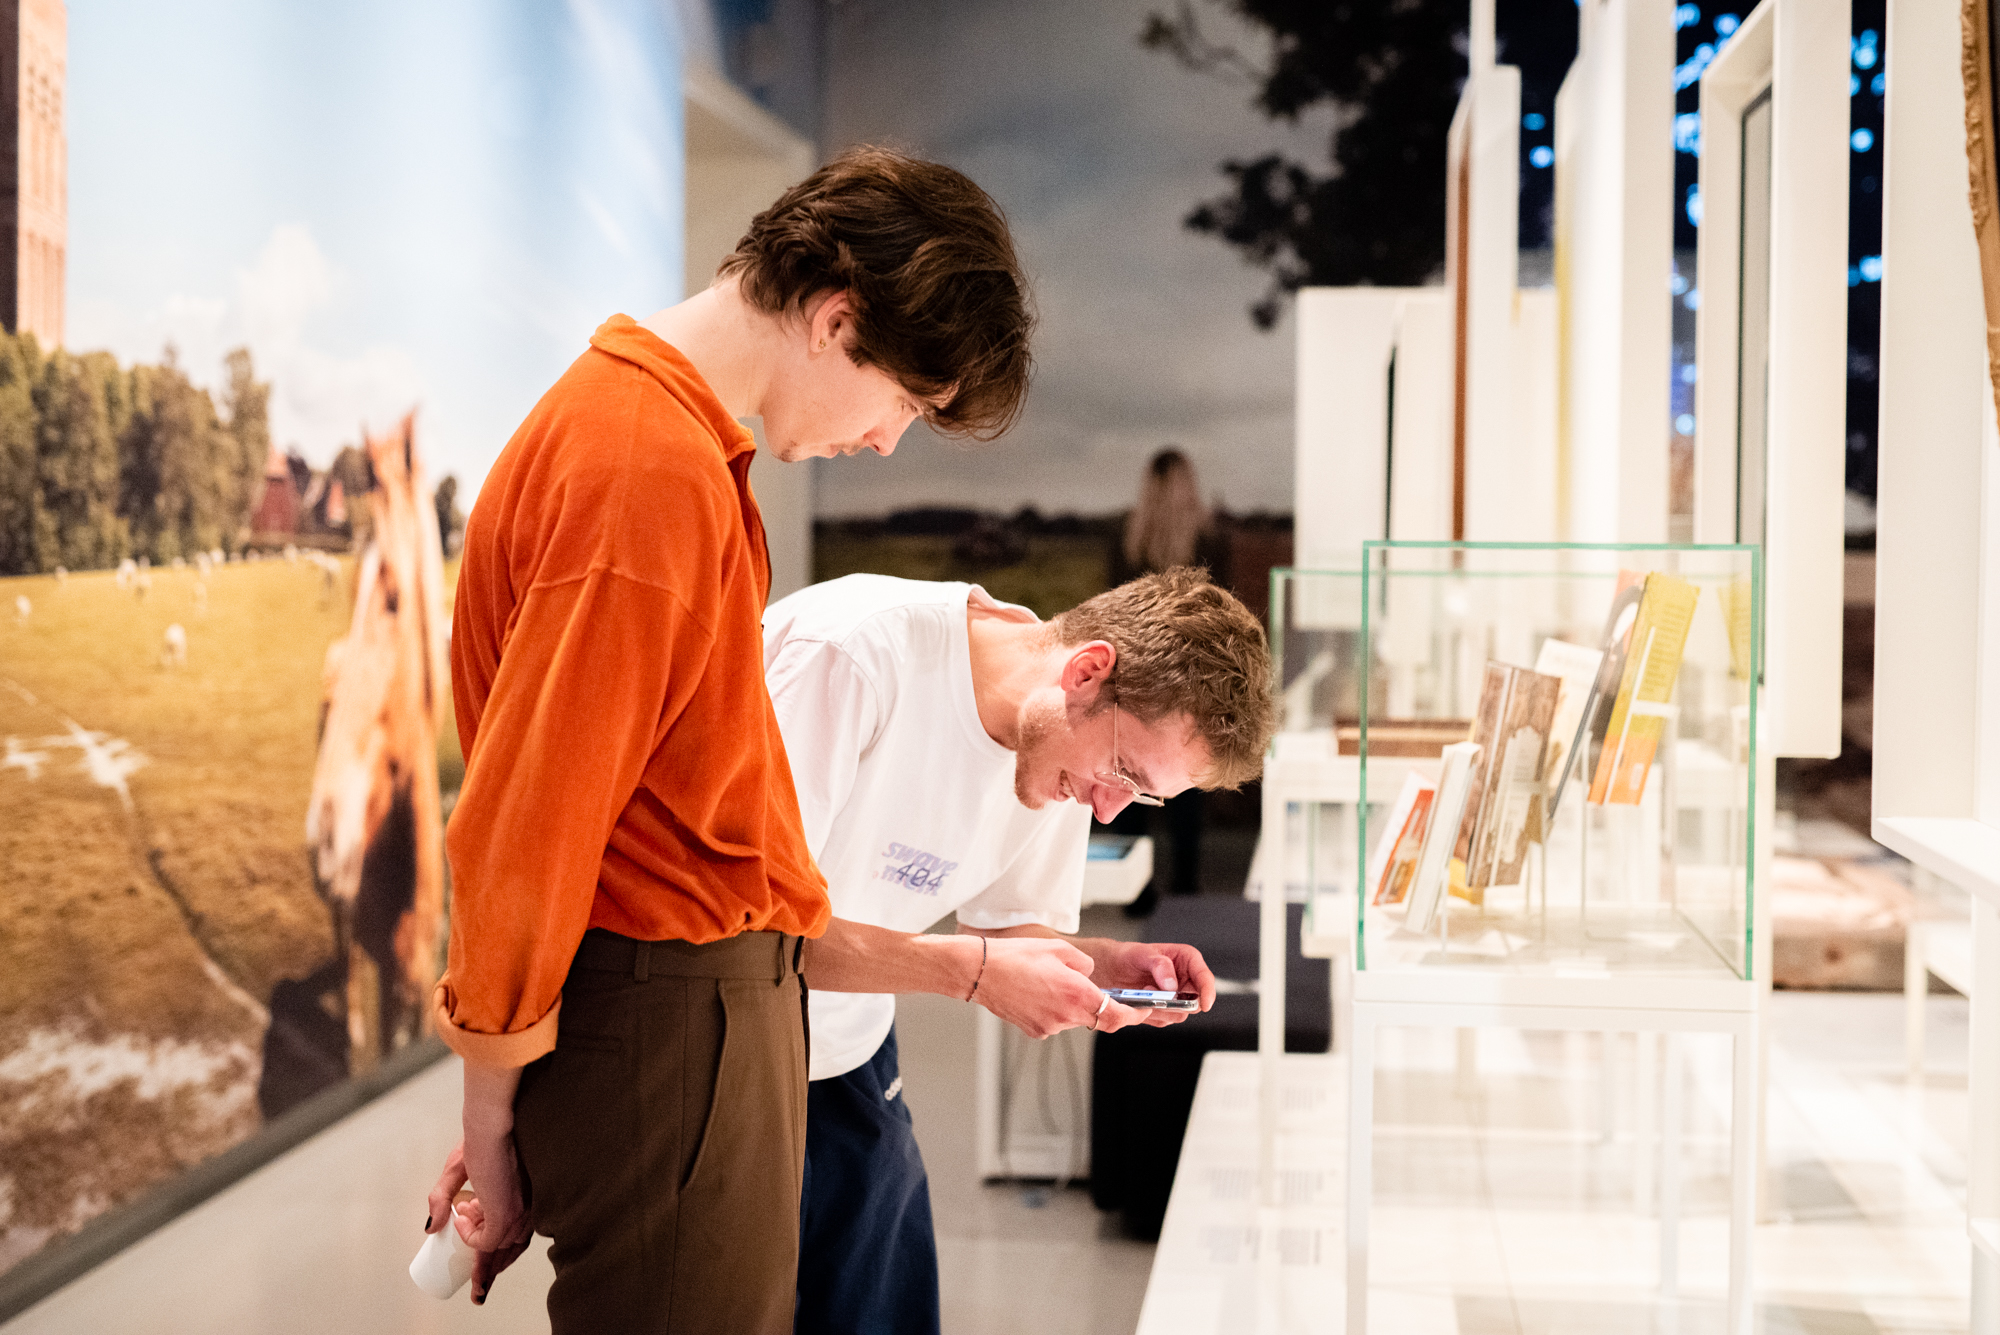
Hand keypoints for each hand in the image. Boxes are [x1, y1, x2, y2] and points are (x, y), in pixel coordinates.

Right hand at [425, 1065, 531, 1303]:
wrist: (489, 1124)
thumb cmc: (478, 1139)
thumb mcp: (454, 1172)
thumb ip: (441, 1200)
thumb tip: (430, 1228)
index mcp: (519, 1200)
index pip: (515, 1238)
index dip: (499, 1258)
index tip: (485, 1277)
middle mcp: (524, 1209)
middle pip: (509, 1251)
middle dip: (491, 1273)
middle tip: (479, 1291)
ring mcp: (517, 1212)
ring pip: (498, 1251)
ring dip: (482, 1262)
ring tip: (474, 1278)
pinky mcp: (507, 1214)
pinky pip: (485, 1242)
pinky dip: (470, 1237)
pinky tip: (459, 1217)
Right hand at [976, 936, 1144, 1037]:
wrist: (979, 971)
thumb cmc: (1015, 957)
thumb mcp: (1060, 949)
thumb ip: (1085, 964)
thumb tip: (1089, 975)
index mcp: (1077, 995)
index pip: (1118, 1016)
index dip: (1135, 1014)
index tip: (1144, 1009)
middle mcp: (1065, 1016)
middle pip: (1098, 1019)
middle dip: (1102, 1006)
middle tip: (1100, 991)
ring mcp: (1049, 1027)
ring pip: (1075, 1020)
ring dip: (1075, 1006)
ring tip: (1055, 982)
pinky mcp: (1035, 1031)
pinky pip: (1056, 1022)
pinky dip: (1056, 1010)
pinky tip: (1041, 992)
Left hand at [1092, 940, 1216, 1028]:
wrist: (1112, 970)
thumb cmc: (1130, 956)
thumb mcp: (1142, 953)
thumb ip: (1160, 965)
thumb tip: (1172, 985)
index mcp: (1187, 960)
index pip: (1205, 978)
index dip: (1208, 992)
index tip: (1206, 1004)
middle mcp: (1186, 980)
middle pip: (1196, 1001)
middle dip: (1178, 1001)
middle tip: (1157, 993)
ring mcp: (1177, 998)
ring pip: (1181, 1013)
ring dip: (1163, 1008)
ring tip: (1145, 991)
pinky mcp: (1166, 1011)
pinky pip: (1166, 1020)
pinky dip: (1154, 1014)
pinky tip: (1142, 1002)